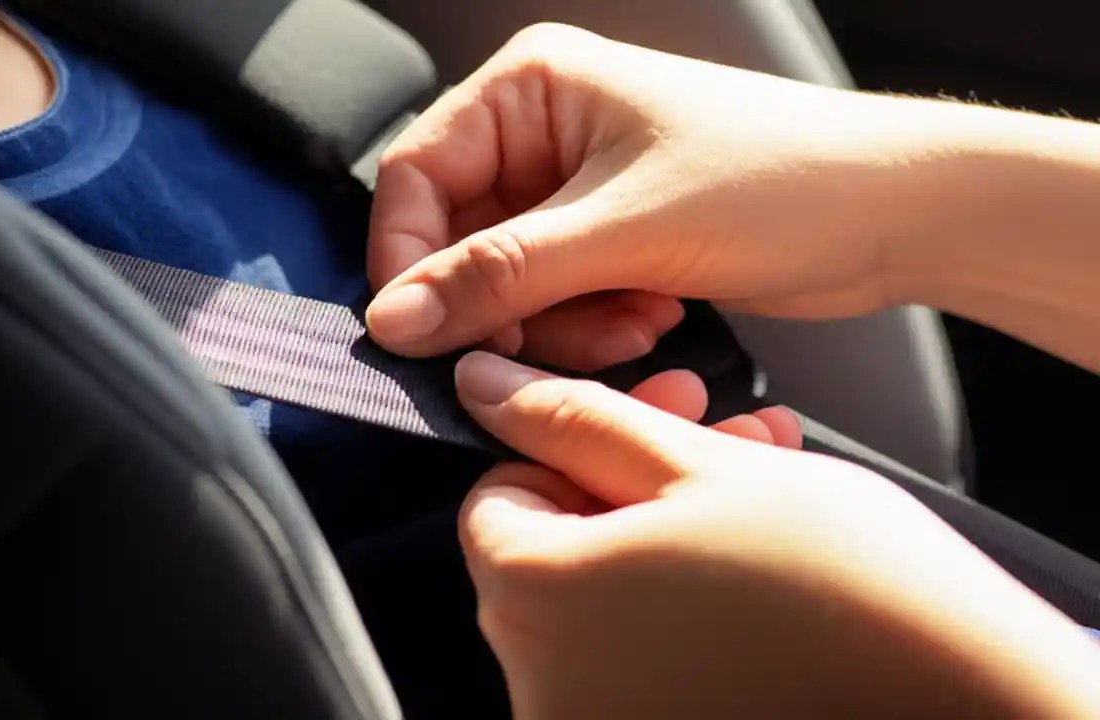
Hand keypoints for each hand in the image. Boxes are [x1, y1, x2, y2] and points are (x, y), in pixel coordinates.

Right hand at [366, 23, 911, 365]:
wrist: (894, 213)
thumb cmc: (780, 180)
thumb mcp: (626, 230)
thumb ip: (500, 275)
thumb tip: (395, 319)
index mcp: (533, 88)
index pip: (416, 177)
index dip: (410, 261)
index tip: (423, 334)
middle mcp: (544, 130)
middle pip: (458, 238)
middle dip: (505, 303)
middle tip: (548, 338)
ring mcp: (577, 187)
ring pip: (507, 281)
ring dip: (556, 323)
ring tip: (632, 321)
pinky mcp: (611, 237)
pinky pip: (557, 299)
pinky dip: (589, 325)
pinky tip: (651, 316)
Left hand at [452, 351, 1099, 717]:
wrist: (967, 703)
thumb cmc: (841, 582)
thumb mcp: (695, 465)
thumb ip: (573, 417)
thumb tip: (483, 382)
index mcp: (537, 602)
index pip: (494, 502)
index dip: (570, 450)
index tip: (643, 426)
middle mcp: (544, 685)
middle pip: (551, 551)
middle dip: (631, 479)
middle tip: (711, 440)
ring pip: (603, 599)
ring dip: (666, 530)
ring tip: (753, 489)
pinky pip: (636, 659)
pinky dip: (679, 603)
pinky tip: (752, 562)